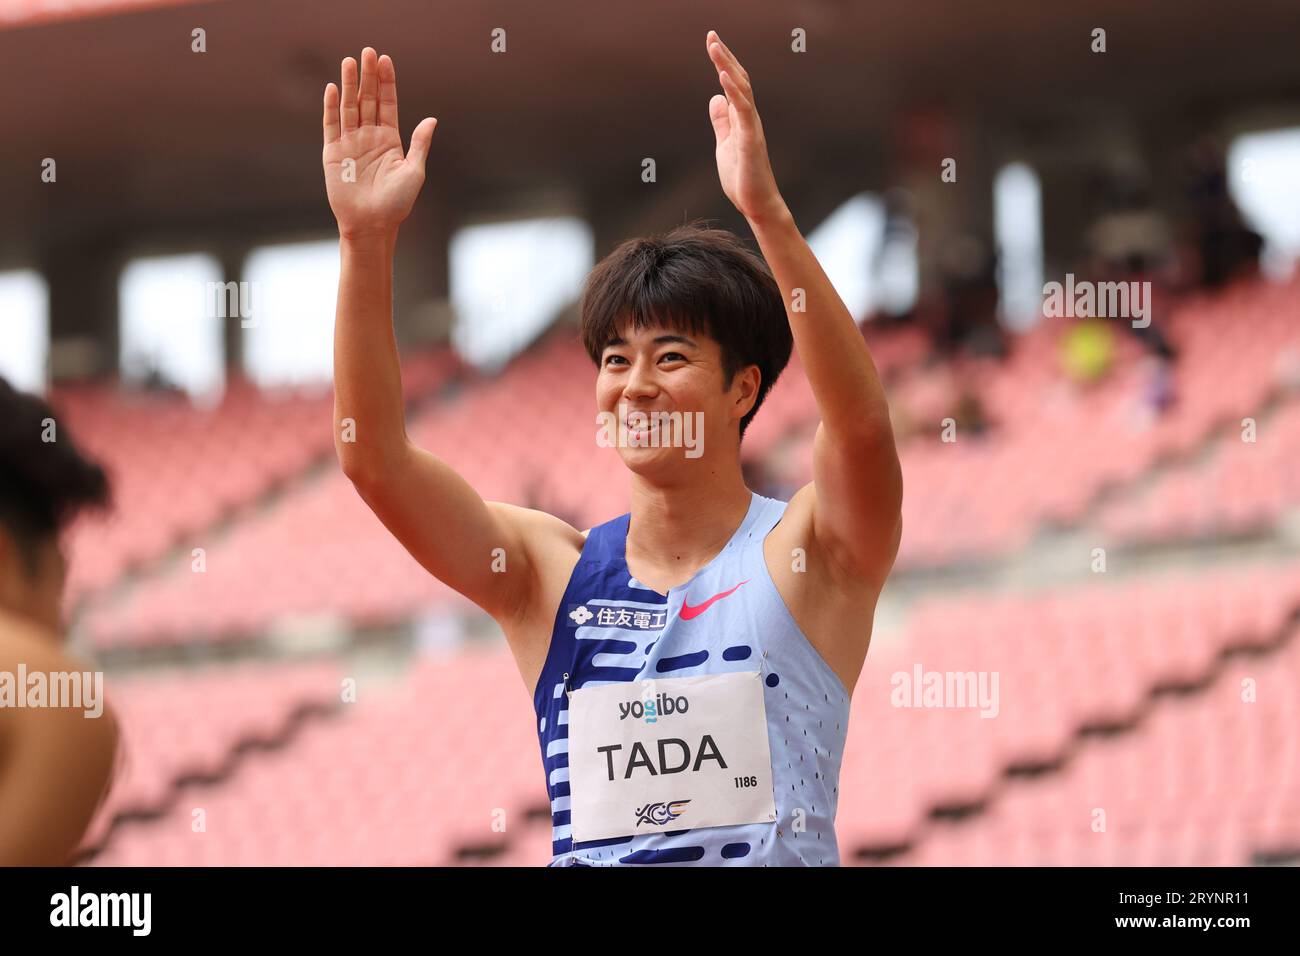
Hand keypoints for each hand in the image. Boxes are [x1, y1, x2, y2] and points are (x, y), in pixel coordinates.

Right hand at [322, 47, 436, 239]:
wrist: (373, 225)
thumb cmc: (397, 203)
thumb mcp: (414, 171)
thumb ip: (420, 144)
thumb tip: (432, 119)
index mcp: (390, 140)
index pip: (387, 104)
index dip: (387, 83)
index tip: (386, 60)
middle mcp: (369, 137)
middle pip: (368, 100)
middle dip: (368, 76)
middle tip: (368, 51)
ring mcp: (350, 143)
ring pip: (349, 107)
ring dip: (349, 85)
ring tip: (350, 62)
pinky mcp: (333, 153)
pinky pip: (331, 126)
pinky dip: (331, 107)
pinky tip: (333, 89)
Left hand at [706, 30, 786, 224]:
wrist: (758, 205)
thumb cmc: (743, 178)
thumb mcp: (725, 144)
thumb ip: (722, 121)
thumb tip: (715, 98)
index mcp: (742, 119)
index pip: (733, 84)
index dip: (723, 63)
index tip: (712, 43)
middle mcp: (750, 118)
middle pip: (739, 79)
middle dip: (725, 57)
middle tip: (711, 36)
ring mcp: (752, 128)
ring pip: (742, 90)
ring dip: (727, 67)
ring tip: (714, 48)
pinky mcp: (750, 140)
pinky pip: (743, 111)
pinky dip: (734, 92)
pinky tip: (723, 77)